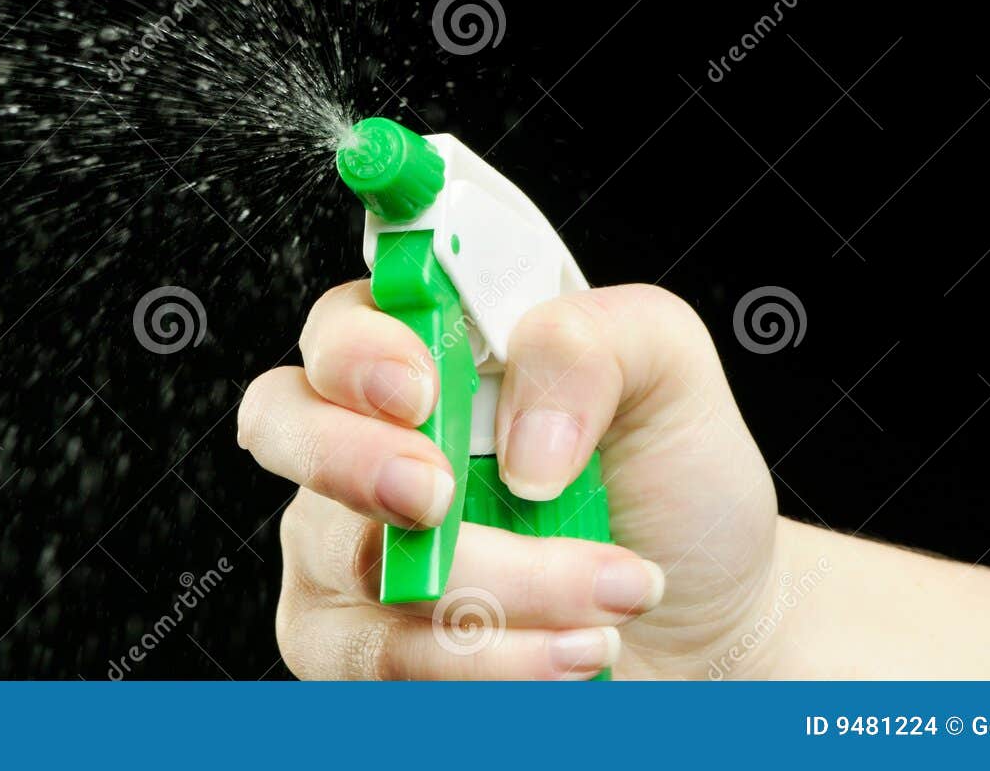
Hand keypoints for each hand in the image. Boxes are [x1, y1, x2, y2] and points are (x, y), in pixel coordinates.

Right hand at [237, 281, 780, 678]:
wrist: (707, 625)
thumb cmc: (673, 487)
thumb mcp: (668, 371)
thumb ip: (592, 342)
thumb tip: (519, 436)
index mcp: (430, 354)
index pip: (342, 324)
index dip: (358, 350)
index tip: (423, 391)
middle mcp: (371, 440)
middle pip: (282, 423)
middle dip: (353, 460)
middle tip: (442, 499)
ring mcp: (350, 546)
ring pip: (351, 560)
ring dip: (489, 589)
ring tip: (609, 599)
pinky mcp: (362, 650)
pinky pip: (379, 662)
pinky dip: (485, 666)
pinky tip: (573, 655)